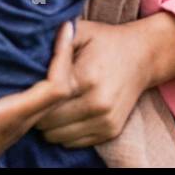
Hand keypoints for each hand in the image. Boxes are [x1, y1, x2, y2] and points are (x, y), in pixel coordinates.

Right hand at [0, 22, 75, 167]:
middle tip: (63, 26)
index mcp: (11, 116)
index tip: (64, 29)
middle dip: (68, 55)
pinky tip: (30, 58)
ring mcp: (19, 123)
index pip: (57, 88)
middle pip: (64, 89)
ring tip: (51, 36)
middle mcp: (22, 120)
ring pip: (54, 94)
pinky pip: (40, 96)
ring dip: (58, 65)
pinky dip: (44, 74)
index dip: (64, 57)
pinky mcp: (11, 122)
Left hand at [35, 18, 156, 148]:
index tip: (33, 86)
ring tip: (55, 105)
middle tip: (41, 97)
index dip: (33, 96)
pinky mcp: (111, 131)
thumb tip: (30, 47)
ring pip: (58, 137)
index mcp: (87, 78)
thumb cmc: (106, 41)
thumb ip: (57, 41)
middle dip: (40, 111)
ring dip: (51, 125)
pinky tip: (69, 113)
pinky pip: (73, 143)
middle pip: (48, 123)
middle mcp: (98, 104)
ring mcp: (106, 120)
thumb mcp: (83, 31)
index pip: (43, 101)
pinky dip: (66, 131)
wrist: (144, 55)